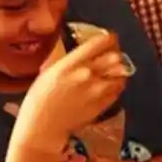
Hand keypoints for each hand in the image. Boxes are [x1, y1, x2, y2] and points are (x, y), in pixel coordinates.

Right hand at [16, 33, 128, 151]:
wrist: (44, 124)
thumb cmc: (40, 96)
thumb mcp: (49, 70)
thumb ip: (68, 59)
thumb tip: (82, 50)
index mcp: (71, 63)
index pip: (99, 44)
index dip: (109, 38)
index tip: (111, 37)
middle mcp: (87, 75)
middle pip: (114, 57)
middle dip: (116, 53)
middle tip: (114, 53)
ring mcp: (97, 91)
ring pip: (120, 74)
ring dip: (119, 70)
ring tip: (115, 69)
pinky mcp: (103, 105)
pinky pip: (118, 90)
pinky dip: (117, 84)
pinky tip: (111, 84)